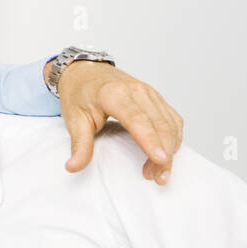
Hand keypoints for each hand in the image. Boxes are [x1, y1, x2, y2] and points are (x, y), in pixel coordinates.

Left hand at [54, 61, 182, 183]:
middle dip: (164, 154)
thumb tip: (73, 166)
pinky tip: (165, 153)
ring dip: (170, 149)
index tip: (161, 159)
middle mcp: (136, 91)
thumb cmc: (80, 93)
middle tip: (157, 177)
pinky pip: (172, 119)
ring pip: (170, 124)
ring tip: (158, 171)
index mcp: (113, 94)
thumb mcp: (73, 119)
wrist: (84, 71)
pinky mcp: (156, 97)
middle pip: (159, 125)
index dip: (151, 140)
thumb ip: (79, 145)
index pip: (137, 120)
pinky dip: (173, 138)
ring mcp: (149, 92)